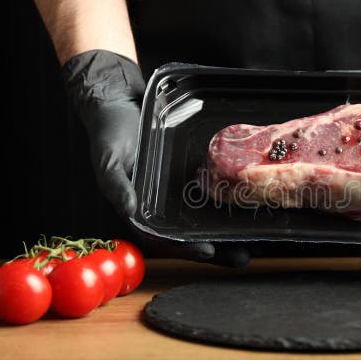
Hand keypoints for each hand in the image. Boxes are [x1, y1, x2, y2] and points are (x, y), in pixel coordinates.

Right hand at [63, 50, 249, 267]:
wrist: (120, 101)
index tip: (207, 252)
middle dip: (216, 250)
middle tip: (241, 257)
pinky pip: (211, 192)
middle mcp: (160, 205)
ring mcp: (177, 191)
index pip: (162, 239)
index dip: (184, 249)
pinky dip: (229, 203)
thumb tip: (127, 210)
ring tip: (253, 243)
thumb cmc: (109, 132)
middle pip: (189, 236)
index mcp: (138, 209)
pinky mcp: (192, 174)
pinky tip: (248, 208)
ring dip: (226, 233)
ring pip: (203, 219)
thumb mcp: (107, 158)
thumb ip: (115, 185)